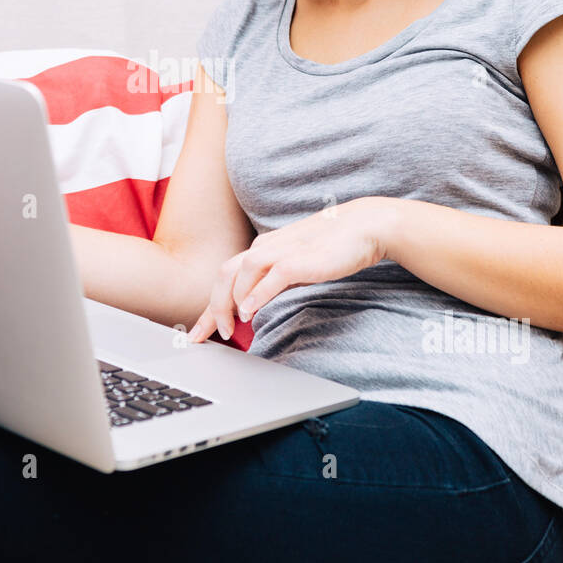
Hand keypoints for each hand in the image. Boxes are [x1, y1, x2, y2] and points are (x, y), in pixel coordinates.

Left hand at [187, 197, 394, 342]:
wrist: (364, 227)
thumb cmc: (331, 248)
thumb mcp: (295, 267)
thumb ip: (272, 283)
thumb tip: (253, 308)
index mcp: (263, 250)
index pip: (227, 277)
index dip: (209, 308)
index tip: (198, 333)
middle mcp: (266, 248)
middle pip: (225, 274)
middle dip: (213, 307)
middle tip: (212, 335)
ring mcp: (282, 251)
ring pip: (240, 273)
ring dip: (231, 302)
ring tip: (231, 327)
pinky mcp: (300, 259)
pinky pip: (270, 276)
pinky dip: (256, 294)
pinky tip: (249, 311)